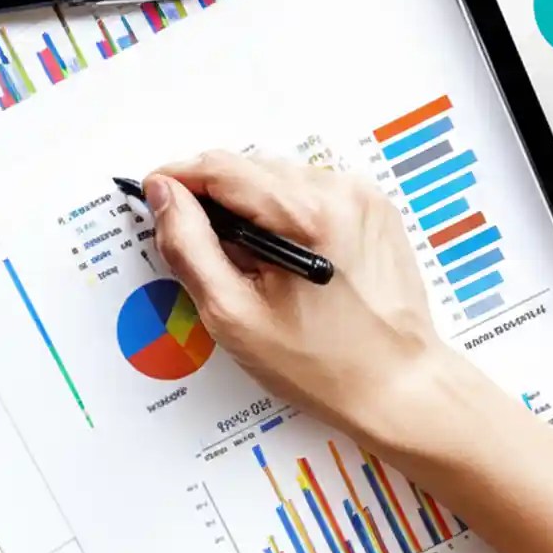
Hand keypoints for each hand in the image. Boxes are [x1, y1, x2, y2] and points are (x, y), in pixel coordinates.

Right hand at [144, 151, 459, 447]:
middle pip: (248, 167)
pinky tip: (283, 257)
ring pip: (277, 176)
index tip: (154, 197)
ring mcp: (362, 195)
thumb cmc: (320, 365)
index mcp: (305, 214)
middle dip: (212, 197)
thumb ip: (189, 246)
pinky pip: (310, 190)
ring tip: (248, 262)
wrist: (398, 385)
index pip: (219, 167)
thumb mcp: (233, 315)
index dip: (176, 178)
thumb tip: (163, 195)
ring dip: (249, 205)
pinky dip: (284, 212)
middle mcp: (339, 191)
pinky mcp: (374, 206)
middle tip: (199, 246)